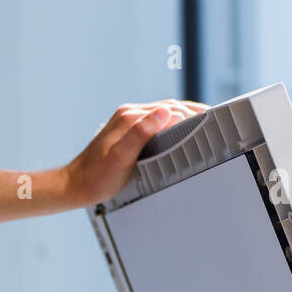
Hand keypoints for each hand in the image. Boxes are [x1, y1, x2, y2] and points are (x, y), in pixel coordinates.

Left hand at [61, 100, 206, 205]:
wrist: (76, 185)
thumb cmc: (97, 177)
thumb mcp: (121, 157)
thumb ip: (141, 133)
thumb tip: (164, 112)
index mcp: (130, 118)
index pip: (169, 109)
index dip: (192, 114)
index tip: (212, 119)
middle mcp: (129, 115)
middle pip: (168, 107)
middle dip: (193, 111)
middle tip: (216, 119)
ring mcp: (127, 122)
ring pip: (163, 112)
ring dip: (184, 114)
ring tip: (205, 121)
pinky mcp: (126, 131)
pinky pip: (155, 121)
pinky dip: (173, 122)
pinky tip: (180, 129)